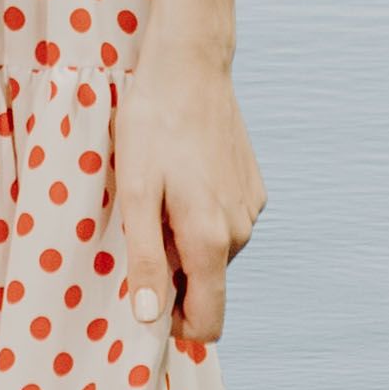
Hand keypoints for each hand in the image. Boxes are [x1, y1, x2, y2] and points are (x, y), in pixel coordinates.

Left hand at [105, 48, 264, 350]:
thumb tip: (150, 319)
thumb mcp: (135, 193)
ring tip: (158, 191)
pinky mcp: (253, 187)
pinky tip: (181, 174)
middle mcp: (240, 231)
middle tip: (141, 222)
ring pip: (213, 252)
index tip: (145, 297)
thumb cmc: (152, 125)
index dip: (175, 324)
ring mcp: (251, 208)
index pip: (208, 323)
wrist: (189, 65)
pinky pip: (224, 221)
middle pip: (206, 284)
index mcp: (211, 240)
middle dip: (173, 271)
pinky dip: (200, 212)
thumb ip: (146, 261)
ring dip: (184, 238)